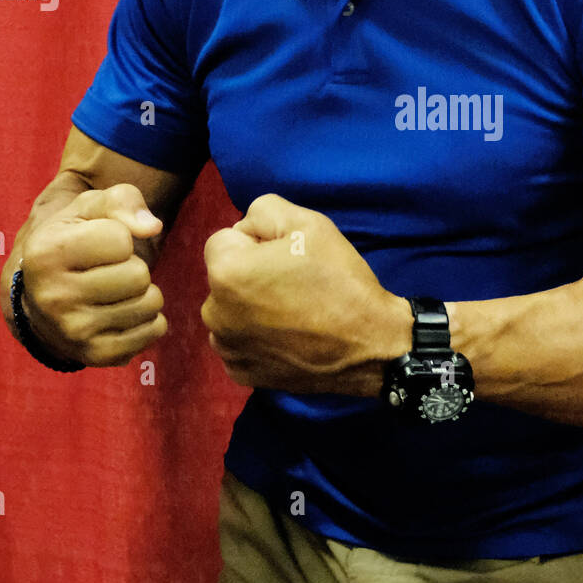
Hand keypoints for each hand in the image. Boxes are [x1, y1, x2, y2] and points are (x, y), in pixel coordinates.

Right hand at [19, 184, 166, 366]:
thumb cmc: (73, 240)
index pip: (121, 240)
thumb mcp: (88, 208)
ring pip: (150, 303)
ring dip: (142, 292)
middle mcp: (54, 297)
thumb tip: (152, 228)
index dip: (119, 237)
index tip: (97, 245)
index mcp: (47, 254)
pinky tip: (122, 311)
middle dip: (133, 266)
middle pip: (139, 275)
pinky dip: (148, 318)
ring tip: (115, 290)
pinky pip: (155, 330)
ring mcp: (74, 332)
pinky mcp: (97, 356)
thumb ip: (122, 201)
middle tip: (108, 270)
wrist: (44, 296)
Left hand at [201, 194, 410, 393]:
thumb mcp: (308, 223)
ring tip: (292, 313)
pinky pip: (239, 342)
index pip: (224, 239)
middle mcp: (214, 313)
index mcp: (225, 273)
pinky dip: (256, 338)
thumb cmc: (339, 281)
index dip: (257, 242)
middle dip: (250, 274)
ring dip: (250, 307)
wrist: (368, 344)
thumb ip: (264, 210)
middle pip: (225, 277)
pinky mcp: (240, 373)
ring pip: (230, 310)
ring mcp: (226, 348)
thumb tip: (245, 230)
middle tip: (293, 284)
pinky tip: (287, 338)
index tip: (287, 258)